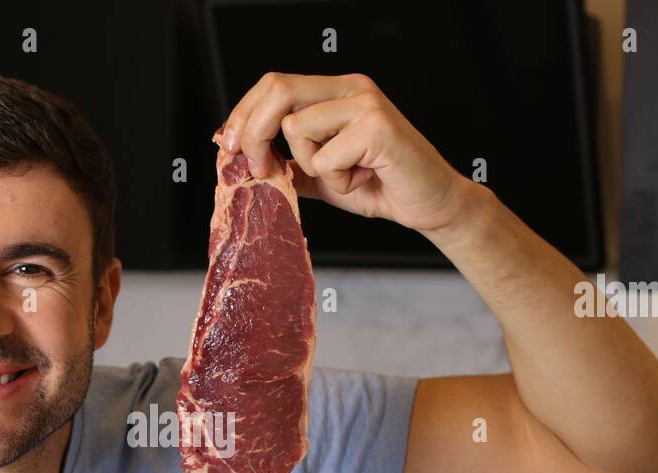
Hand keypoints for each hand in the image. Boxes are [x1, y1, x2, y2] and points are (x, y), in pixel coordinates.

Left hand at [222, 72, 469, 232]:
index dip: (243, 114)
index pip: (273, 84)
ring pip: (298, 129)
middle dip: (254, 134)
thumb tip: (238, 154)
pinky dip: (338, 181)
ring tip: (344, 174)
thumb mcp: (319, 173)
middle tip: (260, 169)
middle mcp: (350, 87)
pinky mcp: (377, 127)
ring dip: (310, 166)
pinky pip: (325, 158)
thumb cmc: (377, 185)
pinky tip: (363, 179)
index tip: (228, 147)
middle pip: (278, 91)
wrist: (428, 203)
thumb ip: (285, 159)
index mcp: (334, 90)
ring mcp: (365, 103)